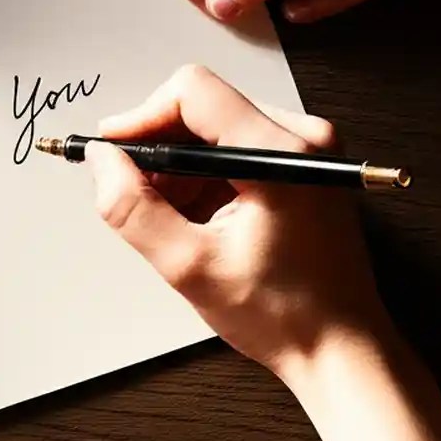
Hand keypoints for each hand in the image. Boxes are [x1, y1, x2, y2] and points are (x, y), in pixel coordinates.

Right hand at [85, 64, 384, 367]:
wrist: (338, 348)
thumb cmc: (284, 314)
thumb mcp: (189, 266)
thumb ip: (133, 208)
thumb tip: (102, 162)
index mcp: (281, 154)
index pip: (193, 92)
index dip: (142, 118)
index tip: (113, 151)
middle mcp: (303, 138)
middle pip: (203, 106)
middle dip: (160, 147)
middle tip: (136, 192)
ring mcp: (309, 150)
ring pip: (216, 126)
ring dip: (182, 165)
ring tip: (173, 217)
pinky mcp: (305, 164)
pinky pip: (238, 145)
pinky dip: (207, 175)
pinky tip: (200, 217)